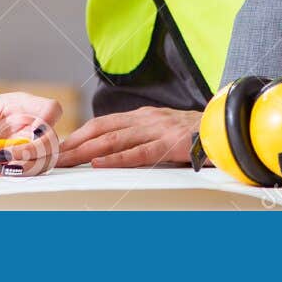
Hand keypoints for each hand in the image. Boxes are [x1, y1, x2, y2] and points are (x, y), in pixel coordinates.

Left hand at [0, 91, 62, 175]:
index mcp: (23, 105)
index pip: (51, 108)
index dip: (48, 121)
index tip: (33, 133)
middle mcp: (33, 125)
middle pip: (51, 139)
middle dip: (33, 152)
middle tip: (8, 157)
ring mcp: (33, 144)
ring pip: (47, 159)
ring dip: (28, 167)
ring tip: (2, 167)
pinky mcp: (27, 161)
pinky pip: (36, 170)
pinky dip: (23, 174)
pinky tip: (4, 171)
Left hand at [56, 106, 201, 168]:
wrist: (230, 127)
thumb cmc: (196, 135)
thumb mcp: (164, 132)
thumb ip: (142, 139)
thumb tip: (114, 154)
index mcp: (142, 117)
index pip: (102, 124)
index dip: (78, 135)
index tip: (58, 147)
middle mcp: (145, 119)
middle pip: (101, 131)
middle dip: (74, 144)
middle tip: (51, 157)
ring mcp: (157, 130)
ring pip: (114, 140)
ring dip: (86, 152)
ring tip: (66, 160)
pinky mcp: (170, 144)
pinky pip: (140, 153)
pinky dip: (118, 159)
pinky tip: (100, 164)